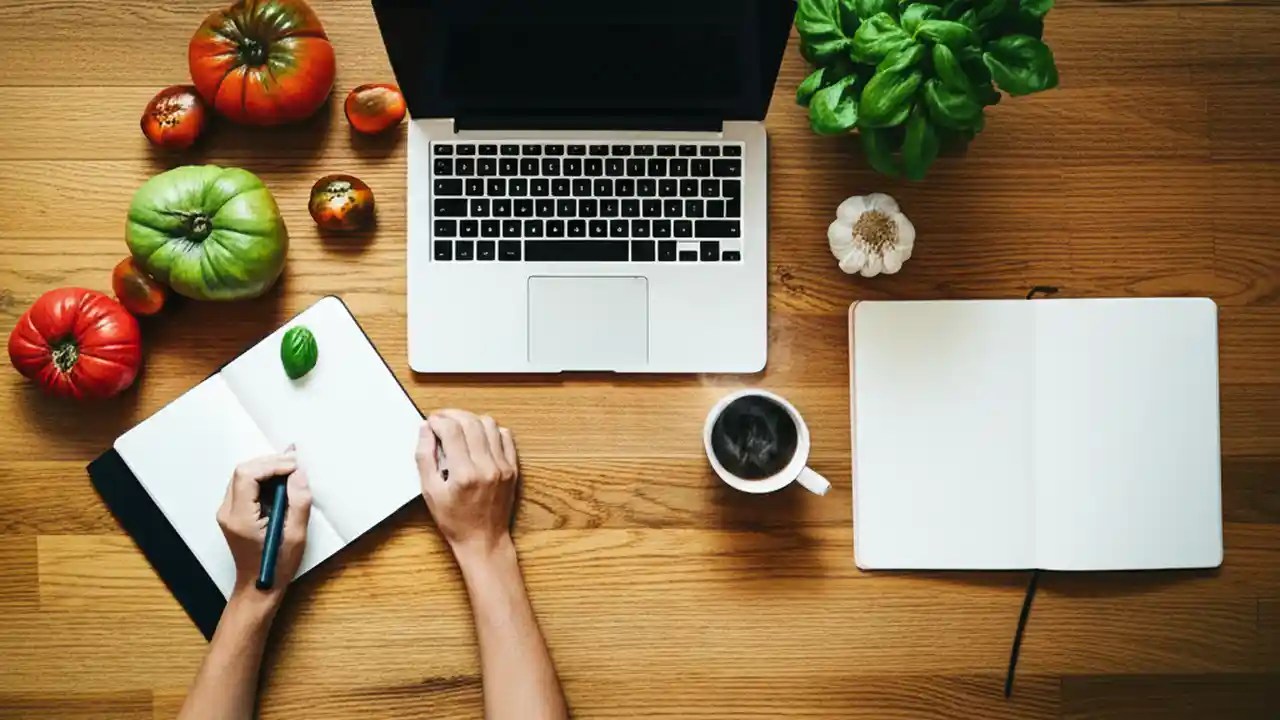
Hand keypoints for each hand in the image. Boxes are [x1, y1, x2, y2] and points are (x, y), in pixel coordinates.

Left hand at [217, 448, 311, 604]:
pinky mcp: (232, 513)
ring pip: (242, 476)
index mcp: (241, 519)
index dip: (272, 465)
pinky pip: (244, 485)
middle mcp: (228, 513)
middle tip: (295, 466)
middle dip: (270, 464)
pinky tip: (280, 483)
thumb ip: (298, 502)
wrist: (258, 586)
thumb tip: (298, 474)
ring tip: (290, 472)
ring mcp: (227, 512)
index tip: (294, 467)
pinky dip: (262, 479)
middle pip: (243, 471)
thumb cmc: (277, 566)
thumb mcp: (296, 536)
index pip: (247, 476)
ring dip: (266, 469)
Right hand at [416, 409, 518, 557]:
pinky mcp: (513, 468)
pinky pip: (505, 437)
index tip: (431, 423)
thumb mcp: (430, 492)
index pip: (451, 430)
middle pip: (470, 422)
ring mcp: (503, 466)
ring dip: (471, 420)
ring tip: (459, 427)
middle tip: (441, 419)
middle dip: (452, 415)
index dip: (438, 421)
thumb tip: (426, 430)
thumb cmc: (455, 520)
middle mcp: (487, 467)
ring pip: (489, 424)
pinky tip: (479, 437)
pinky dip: (491, 430)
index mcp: (464, 474)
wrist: (483, 539)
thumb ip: (424, 458)